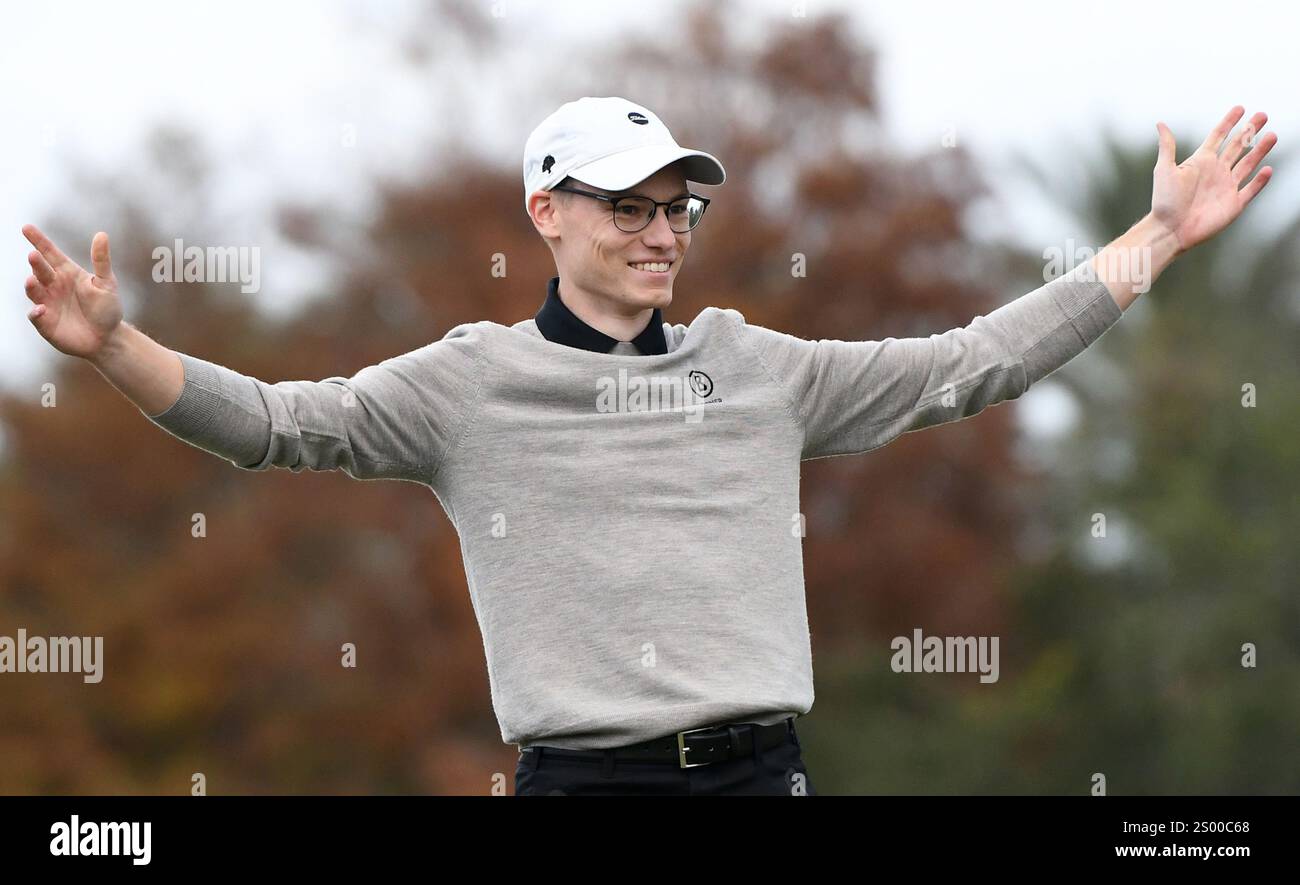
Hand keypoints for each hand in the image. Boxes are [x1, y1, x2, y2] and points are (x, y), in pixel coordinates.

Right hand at [21, 224, 124, 358]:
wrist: (107, 339)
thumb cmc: (107, 309)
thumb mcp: (107, 283)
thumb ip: (101, 260)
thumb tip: (102, 234)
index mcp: (67, 273)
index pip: (50, 253)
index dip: (38, 240)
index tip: (26, 227)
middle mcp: (53, 285)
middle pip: (40, 270)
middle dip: (36, 263)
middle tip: (34, 255)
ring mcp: (47, 303)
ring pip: (33, 291)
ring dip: (31, 285)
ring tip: (32, 280)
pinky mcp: (45, 322)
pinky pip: (35, 316)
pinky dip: (36, 312)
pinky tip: (41, 309)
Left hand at [1151, 106, 1275, 253]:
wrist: (1169, 229)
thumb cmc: (1164, 201)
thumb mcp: (1164, 170)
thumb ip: (1167, 146)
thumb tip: (1160, 123)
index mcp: (1201, 161)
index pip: (1218, 136)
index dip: (1229, 122)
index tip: (1240, 108)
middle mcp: (1216, 172)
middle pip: (1237, 146)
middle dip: (1250, 131)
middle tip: (1263, 115)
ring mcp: (1226, 187)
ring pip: (1248, 164)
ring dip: (1260, 150)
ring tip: (1272, 135)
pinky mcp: (1234, 204)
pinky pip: (1251, 189)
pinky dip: (1260, 180)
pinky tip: (1268, 168)